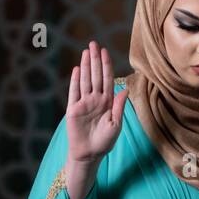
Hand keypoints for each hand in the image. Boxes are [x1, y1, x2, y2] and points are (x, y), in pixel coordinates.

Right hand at [66, 39, 127, 162]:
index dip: (106, 65)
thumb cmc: (104, 142)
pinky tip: (76, 69)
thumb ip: (119, 106)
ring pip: (85, 80)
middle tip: (94, 43)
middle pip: (95, 75)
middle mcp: (95, 100)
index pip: (107, 79)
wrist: (89, 155)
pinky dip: (75, 80)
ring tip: (86, 51)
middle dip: (95, 60)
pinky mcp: (73, 109)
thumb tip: (125, 89)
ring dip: (85, 66)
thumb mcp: (116, 124)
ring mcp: (83, 103)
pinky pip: (74, 92)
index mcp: (107, 102)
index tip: (105, 51)